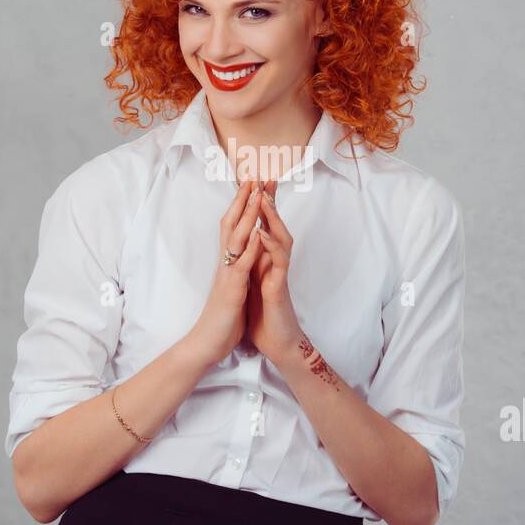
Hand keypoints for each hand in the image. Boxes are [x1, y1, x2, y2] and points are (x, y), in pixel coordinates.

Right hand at [184, 178, 264, 366]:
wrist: (207, 344)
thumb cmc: (222, 319)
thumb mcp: (233, 289)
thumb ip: (237, 271)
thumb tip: (243, 258)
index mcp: (227, 263)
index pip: (234, 227)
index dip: (242, 206)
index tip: (252, 185)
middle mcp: (225, 263)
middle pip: (231, 224)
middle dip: (243, 199)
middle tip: (252, 175)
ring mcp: (227, 274)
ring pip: (236, 238)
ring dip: (247, 214)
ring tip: (256, 192)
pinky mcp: (231, 289)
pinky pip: (241, 265)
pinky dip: (250, 247)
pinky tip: (258, 232)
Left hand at [246, 180, 304, 365]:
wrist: (277, 345)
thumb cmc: (264, 318)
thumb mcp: (252, 286)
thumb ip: (251, 267)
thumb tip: (243, 253)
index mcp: (263, 262)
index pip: (263, 228)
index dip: (260, 207)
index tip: (255, 183)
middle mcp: (273, 264)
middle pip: (275, 226)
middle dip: (270, 203)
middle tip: (266, 178)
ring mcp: (278, 274)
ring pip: (281, 239)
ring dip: (272, 218)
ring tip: (264, 198)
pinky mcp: (279, 288)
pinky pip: (278, 263)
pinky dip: (270, 246)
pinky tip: (263, 232)